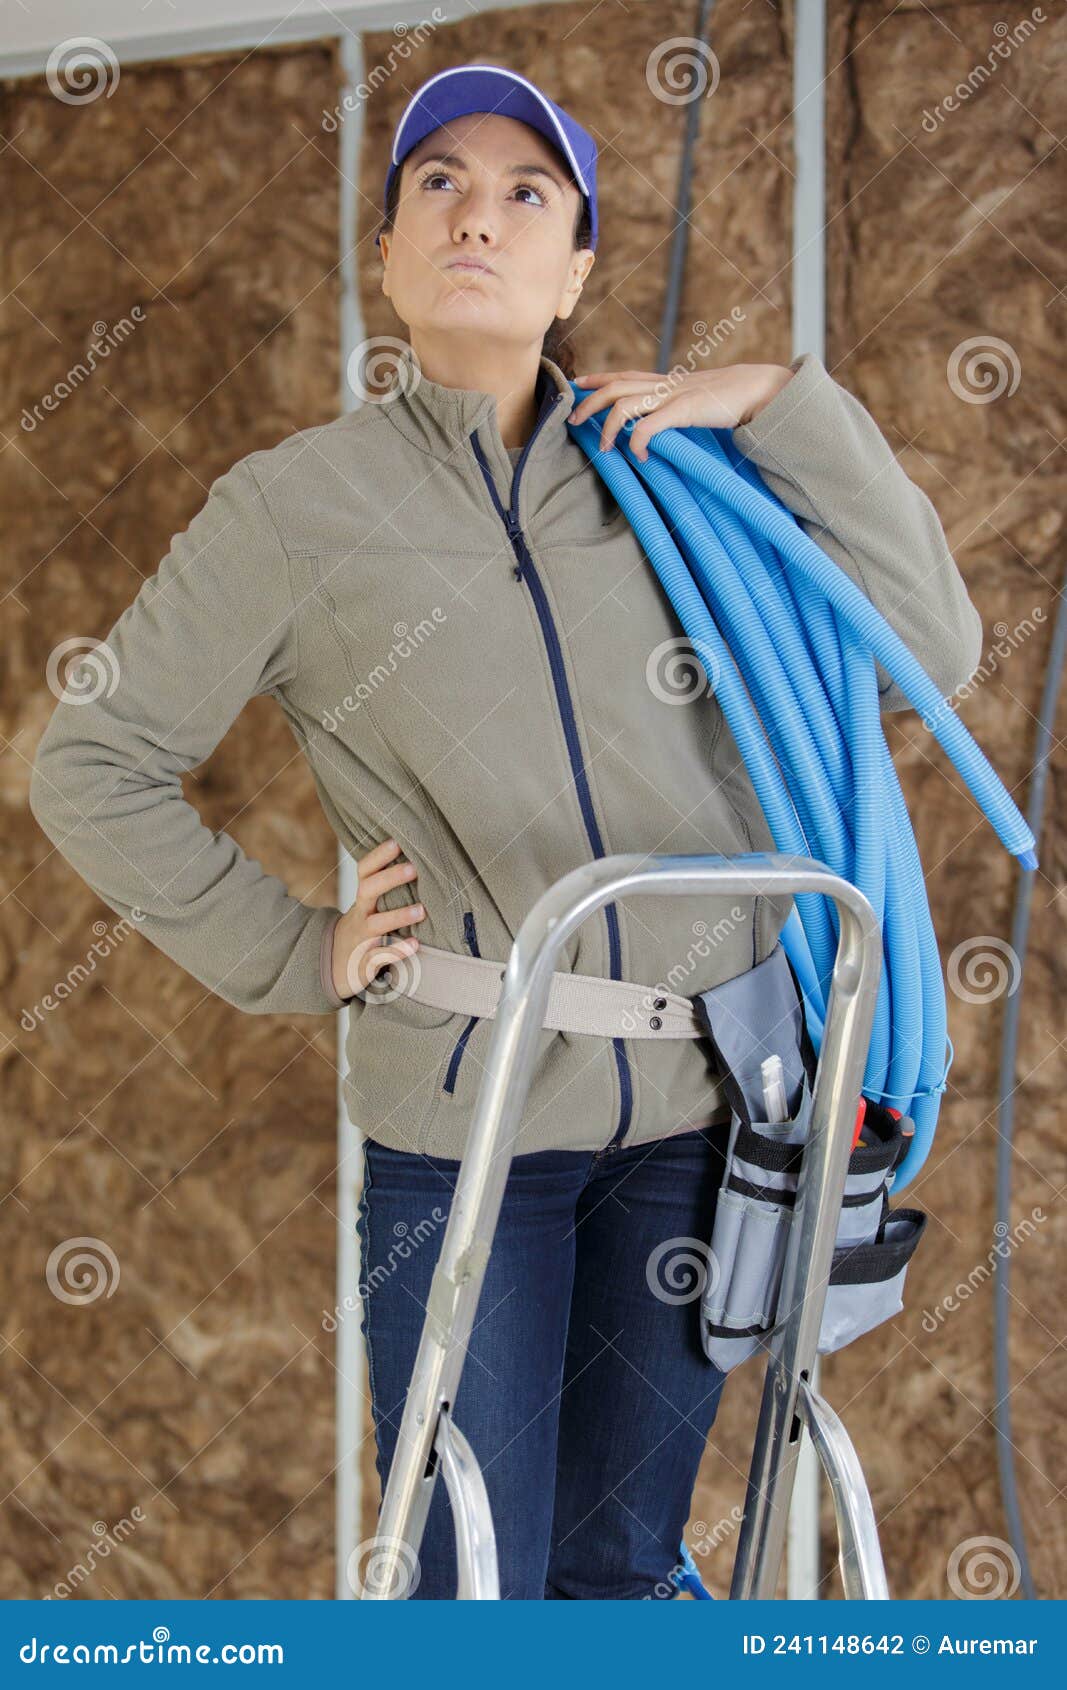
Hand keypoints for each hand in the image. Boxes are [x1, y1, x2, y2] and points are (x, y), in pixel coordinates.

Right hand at [331, 836, 427, 997]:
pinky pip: (380, 954)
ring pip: (376, 923)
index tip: (396, 842)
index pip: (365, 871)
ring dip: (398, 915)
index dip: (378, 856)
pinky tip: (415, 943)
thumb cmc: (364, 927)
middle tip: (413, 868)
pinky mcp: (366, 961)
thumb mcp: (368, 907)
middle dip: (389, 878)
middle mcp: (360, 914)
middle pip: (368, 890)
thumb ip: (387, 888)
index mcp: (362, 898)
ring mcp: (362, 937)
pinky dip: (398, 950)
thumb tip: (418, 859)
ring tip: (421, 910)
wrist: (336, 964)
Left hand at [566, 363, 794, 459]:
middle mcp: (666, 384)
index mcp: (669, 381)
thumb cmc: (736, 400)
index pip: (625, 374)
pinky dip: (637, 441)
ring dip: (606, 425)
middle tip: (573, 420)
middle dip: (589, 401)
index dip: (599, 378)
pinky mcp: (686, 410)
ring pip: (624, 402)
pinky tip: (638, 456)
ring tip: (601, 447)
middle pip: (616, 386)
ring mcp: (675, 395)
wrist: (763, 389)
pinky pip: (650, 425)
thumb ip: (680, 410)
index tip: (577, 383)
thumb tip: (666, 428)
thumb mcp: (701, 401)